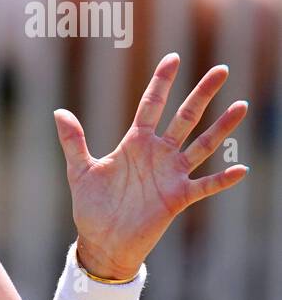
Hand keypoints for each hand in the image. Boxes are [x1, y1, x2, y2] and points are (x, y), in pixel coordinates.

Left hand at [52, 54, 248, 280]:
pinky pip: (204, 186)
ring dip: (221, 127)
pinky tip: (240, 169)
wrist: (102, 242)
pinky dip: (222, 179)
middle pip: (184, 117)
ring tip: (241, 106)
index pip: (151, 106)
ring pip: (202, 145)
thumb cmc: (92, 207)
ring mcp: (171, 175)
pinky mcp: (178, 198)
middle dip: (202, 94)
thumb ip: (73, 141)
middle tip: (221, 70)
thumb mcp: (80, 171)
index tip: (173, 58)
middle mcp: (158, 154)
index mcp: (135, 144)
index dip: (161, 82)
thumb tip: (58, 112)